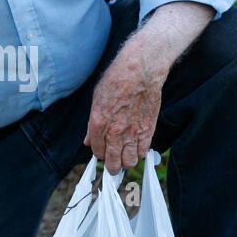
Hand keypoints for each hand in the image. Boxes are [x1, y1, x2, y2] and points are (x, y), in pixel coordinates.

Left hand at [83, 41, 163, 174]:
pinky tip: (137, 147)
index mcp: (98, 123)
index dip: (98, 153)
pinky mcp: (148, 130)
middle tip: (113, 163)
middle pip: (113, 163)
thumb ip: (91, 125)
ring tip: (125, 157)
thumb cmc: (117, 80)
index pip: (96, 151)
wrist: (140, 71)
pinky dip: (140, 153)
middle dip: (111, 166)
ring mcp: (133, 132)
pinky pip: (143, 151)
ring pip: (129, 162)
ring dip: (126, 162)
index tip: (101, 151)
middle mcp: (115, 131)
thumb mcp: (96, 99)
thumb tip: (87, 141)